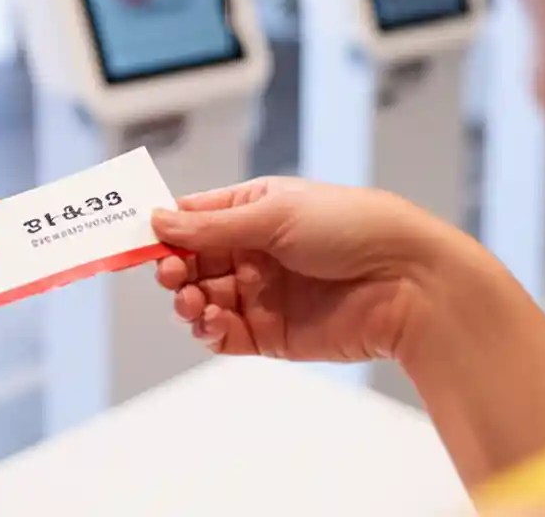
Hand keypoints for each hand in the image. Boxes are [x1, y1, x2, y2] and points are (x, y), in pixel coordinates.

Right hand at [152, 177, 507, 362]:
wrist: (409, 282)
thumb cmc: (355, 228)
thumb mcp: (276, 215)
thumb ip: (212, 225)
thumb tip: (158, 219)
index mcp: (255, 210)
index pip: (194, 217)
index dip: (163, 227)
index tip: (135, 238)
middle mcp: (254, 251)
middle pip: (191, 261)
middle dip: (172, 268)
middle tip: (169, 273)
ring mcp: (262, 293)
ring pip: (201, 300)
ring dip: (186, 301)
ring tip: (191, 300)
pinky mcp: (273, 334)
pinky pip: (225, 334)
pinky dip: (209, 330)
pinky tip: (210, 321)